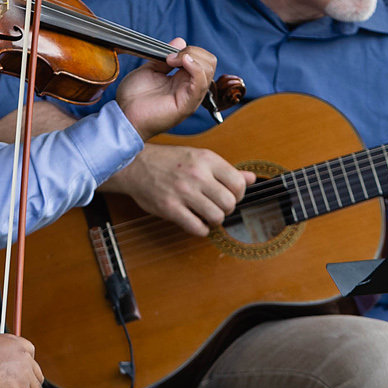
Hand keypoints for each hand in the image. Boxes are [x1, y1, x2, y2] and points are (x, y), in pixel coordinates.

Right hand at [101, 145, 257, 238]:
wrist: (136, 165)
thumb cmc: (169, 161)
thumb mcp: (199, 157)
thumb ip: (226, 169)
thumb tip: (252, 179)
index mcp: (207, 159)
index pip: (238, 184)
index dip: (238, 195)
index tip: (229, 196)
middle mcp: (197, 174)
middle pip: (230, 203)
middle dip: (227, 209)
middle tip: (218, 207)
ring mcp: (183, 192)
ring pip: (216, 217)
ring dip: (214, 220)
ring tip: (207, 215)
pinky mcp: (170, 208)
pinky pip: (197, 227)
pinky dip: (201, 230)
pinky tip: (196, 222)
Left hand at [112, 40, 219, 139]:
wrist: (124, 115)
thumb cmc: (134, 98)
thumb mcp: (150, 69)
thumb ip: (165, 56)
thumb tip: (180, 41)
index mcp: (183, 80)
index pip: (202, 59)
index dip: (189, 50)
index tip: (168, 53)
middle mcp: (190, 88)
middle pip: (209, 62)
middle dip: (194, 51)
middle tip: (172, 57)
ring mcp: (190, 97)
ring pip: (208, 69)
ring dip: (191, 57)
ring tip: (172, 60)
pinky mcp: (187, 105)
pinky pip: (200, 83)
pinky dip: (195, 68)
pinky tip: (182, 62)